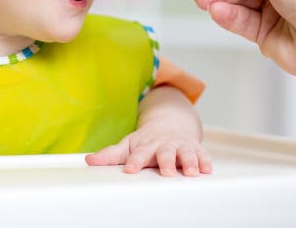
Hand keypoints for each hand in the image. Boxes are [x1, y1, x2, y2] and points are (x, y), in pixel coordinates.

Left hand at [85, 87, 210, 176]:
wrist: (169, 123)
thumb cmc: (145, 141)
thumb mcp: (127, 145)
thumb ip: (109, 155)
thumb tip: (88, 161)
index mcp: (145, 146)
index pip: (139, 154)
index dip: (135, 161)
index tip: (131, 169)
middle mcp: (163, 145)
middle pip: (164, 153)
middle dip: (166, 161)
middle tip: (166, 171)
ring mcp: (179, 146)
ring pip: (185, 153)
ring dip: (189, 161)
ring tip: (192, 172)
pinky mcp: (194, 148)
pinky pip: (202, 154)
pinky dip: (205, 161)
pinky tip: (207, 169)